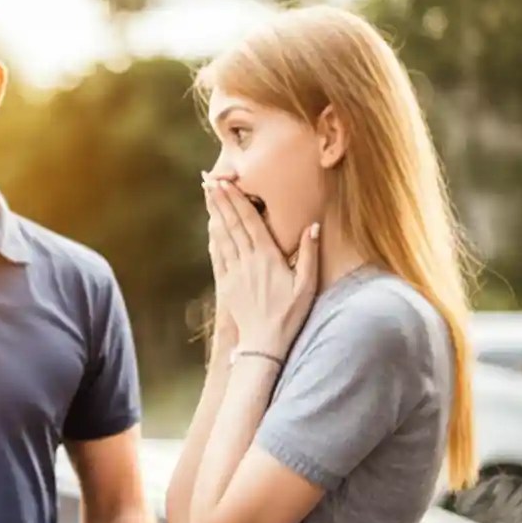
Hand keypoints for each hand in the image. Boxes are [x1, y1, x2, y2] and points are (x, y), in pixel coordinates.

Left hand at [203, 177, 318, 358]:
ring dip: (215, 214)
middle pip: (232, 224)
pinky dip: (213, 238)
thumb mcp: (307, 285)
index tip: (228, 184)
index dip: (237, 201)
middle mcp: (248, 261)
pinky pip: (217, 256)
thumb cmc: (290, 314)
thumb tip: (312, 226)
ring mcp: (234, 272)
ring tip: (208, 195)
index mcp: (268, 258)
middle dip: (221, 201)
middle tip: (211, 180)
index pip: (250, 222)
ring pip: (222, 236)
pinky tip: (211, 226)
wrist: (264, 342)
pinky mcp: (226, 284)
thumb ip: (309, 254)